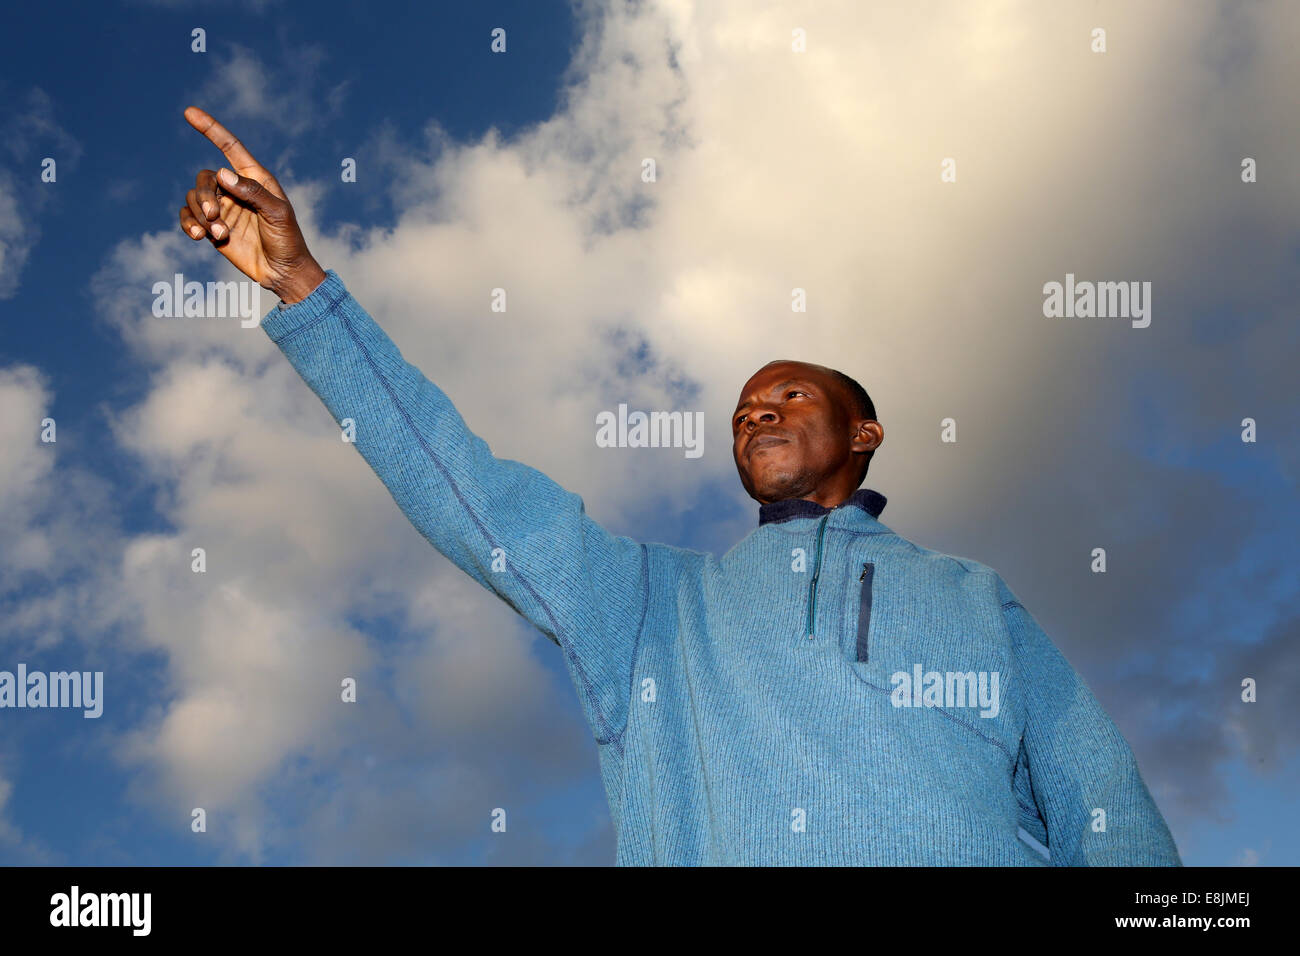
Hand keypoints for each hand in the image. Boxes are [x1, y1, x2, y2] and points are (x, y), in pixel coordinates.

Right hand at [179, 106, 325, 303]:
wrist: (282, 272)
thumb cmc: (288, 240)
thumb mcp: (277, 213)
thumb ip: (252, 192)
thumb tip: (222, 174)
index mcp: (254, 178)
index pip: (229, 147)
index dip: (210, 129)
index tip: (189, 112)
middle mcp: (235, 189)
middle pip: (205, 178)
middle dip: (204, 195)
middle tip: (214, 215)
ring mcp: (223, 208)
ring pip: (194, 197)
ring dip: (200, 214)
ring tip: (218, 233)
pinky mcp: (212, 227)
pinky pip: (189, 217)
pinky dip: (189, 223)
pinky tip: (198, 237)